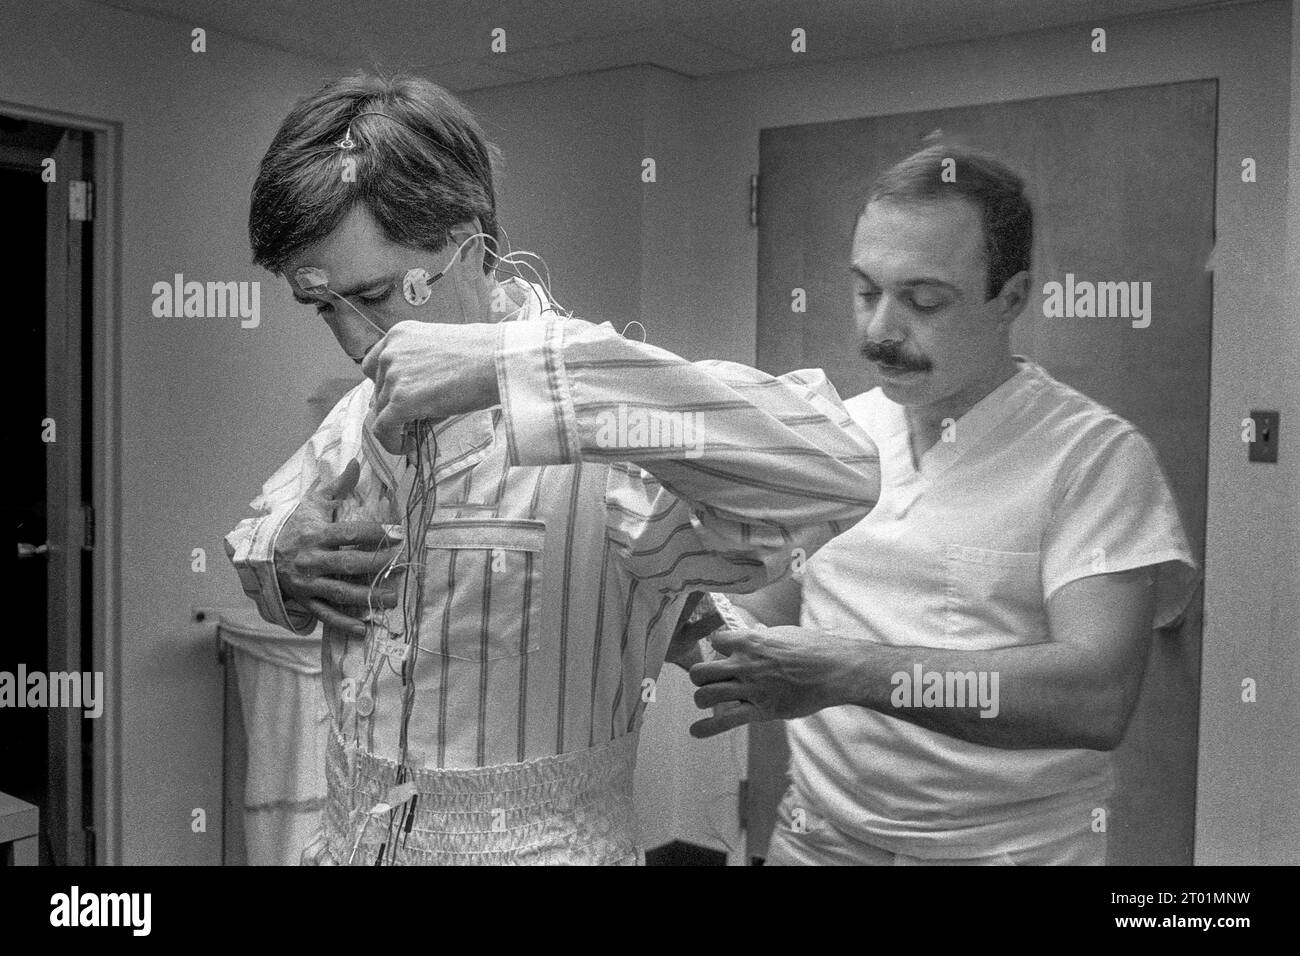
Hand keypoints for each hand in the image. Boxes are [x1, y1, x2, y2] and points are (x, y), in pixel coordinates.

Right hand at [274, 459, 403, 636]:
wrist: (258, 555)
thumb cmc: (292, 527)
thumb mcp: (312, 504)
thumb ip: (336, 486)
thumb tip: (356, 462)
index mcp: (316, 535)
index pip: (349, 533)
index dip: (374, 533)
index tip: (398, 534)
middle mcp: (312, 561)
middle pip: (349, 564)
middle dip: (376, 566)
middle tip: (402, 566)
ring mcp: (308, 584)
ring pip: (341, 592)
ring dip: (368, 598)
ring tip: (393, 599)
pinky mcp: (306, 601)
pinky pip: (326, 615)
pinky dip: (344, 624)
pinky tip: (364, 629)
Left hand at [360, 322, 500, 453]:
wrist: (499, 361)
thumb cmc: (484, 355)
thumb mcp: (441, 352)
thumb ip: (419, 369)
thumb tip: (413, 405)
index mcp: (399, 335)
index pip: (374, 365)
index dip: (385, 387)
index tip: (399, 400)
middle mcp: (391, 352)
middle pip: (377, 390)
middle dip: (393, 407)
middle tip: (414, 420)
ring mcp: (393, 375)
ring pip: (381, 411)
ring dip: (397, 425)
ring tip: (418, 433)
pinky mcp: (401, 400)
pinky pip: (383, 429)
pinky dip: (391, 442)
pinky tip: (407, 447)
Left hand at [687, 626, 860, 737]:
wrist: (834, 670)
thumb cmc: (814, 648)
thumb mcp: (785, 633)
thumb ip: (765, 635)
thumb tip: (756, 631)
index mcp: (750, 640)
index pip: (715, 641)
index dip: (717, 647)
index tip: (723, 652)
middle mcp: (745, 664)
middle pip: (700, 671)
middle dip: (699, 676)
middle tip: (708, 680)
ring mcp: (751, 688)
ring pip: (706, 695)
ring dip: (702, 699)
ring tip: (708, 700)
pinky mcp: (761, 710)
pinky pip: (726, 721)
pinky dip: (707, 728)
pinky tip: (695, 731)